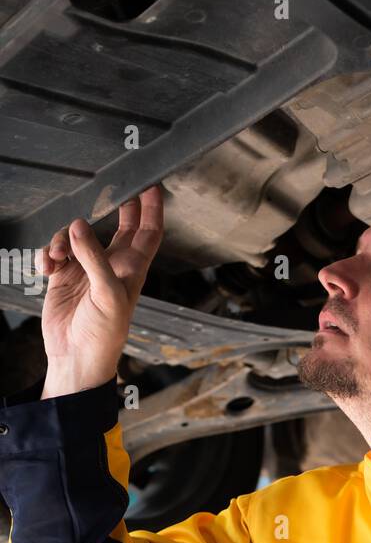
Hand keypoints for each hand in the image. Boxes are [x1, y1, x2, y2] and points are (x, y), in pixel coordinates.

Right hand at [37, 186, 163, 397]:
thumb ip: (94, 257)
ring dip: (64, 238)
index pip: (149, 231)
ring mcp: (87, 269)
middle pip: (119, 225)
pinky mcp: (63, 277)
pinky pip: (55, 253)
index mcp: (132, 268)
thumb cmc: (104, 333)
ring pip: (77, 236)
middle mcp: (112, 265)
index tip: (152, 185)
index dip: (152, 209)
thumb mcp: (107, 293)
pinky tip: (46, 266)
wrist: (76, 357)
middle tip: (106, 188)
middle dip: (113, 207)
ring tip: (57, 255)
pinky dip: (48, 254)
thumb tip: (79, 225)